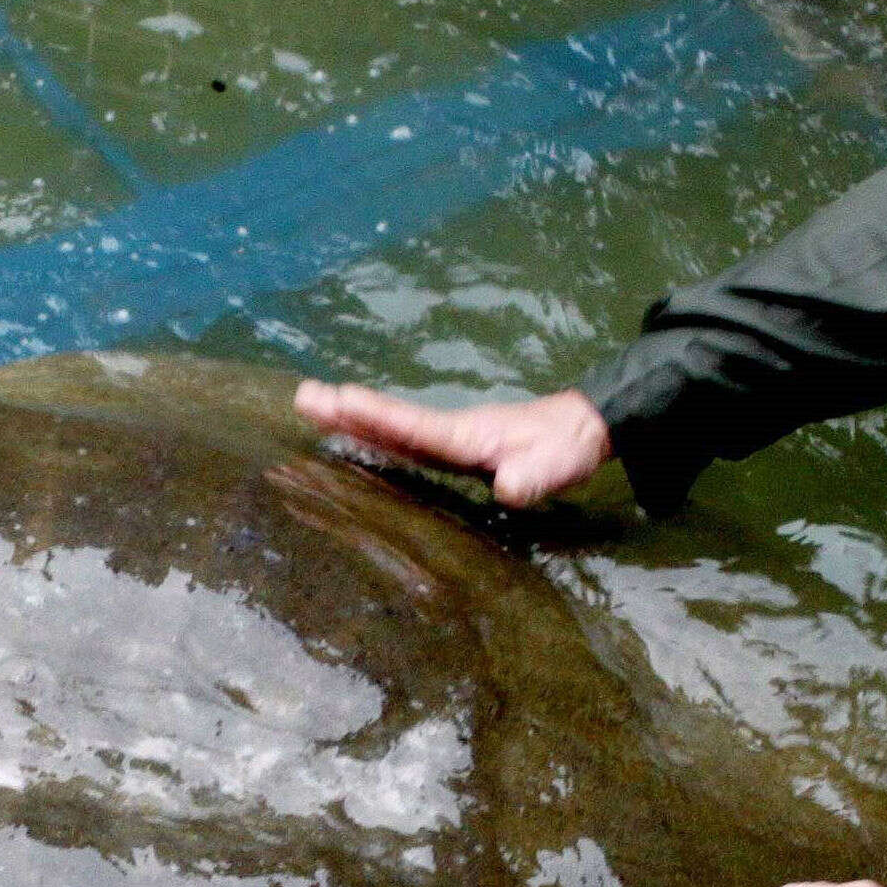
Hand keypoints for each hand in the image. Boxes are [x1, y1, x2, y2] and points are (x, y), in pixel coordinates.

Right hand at [291, 381, 611, 507]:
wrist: (582, 429)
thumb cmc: (567, 448)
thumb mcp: (557, 466)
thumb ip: (532, 477)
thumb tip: (507, 489)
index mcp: (467, 435)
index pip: (416, 426)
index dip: (379, 416)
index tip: (341, 401)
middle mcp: (450, 431)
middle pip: (391, 422)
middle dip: (348, 411)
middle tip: (304, 397)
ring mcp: (449, 437)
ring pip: (393, 428)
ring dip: (353, 419)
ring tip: (311, 407)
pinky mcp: (452, 446)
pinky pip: (404, 439)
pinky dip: (374, 432)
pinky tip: (353, 434)